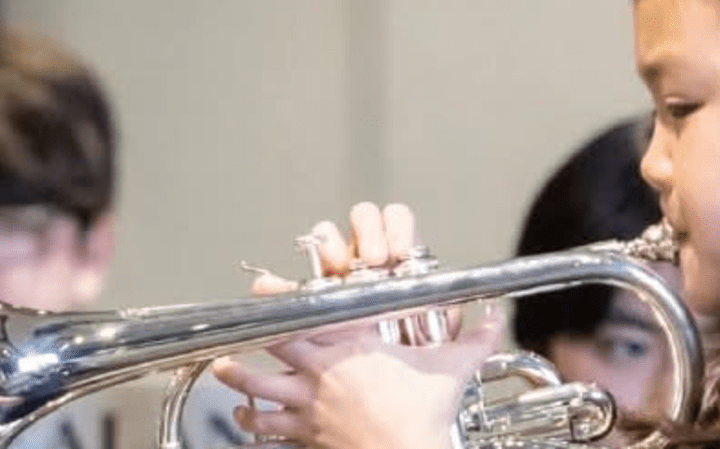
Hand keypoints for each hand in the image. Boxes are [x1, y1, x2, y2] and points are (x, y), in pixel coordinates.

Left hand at [212, 202, 503, 447]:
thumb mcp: (451, 370)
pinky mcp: (308, 435)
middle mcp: (325, 374)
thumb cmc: (423, 415)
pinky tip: (246, 418)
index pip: (312, 315)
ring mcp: (311, 406)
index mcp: (354, 348)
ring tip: (222, 369)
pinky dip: (253, 422)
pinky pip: (270, 429)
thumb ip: (475, 341)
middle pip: (274, 346)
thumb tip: (497, 320)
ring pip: (261, 388)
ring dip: (239, 379)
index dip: (281, 299)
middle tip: (231, 324)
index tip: (263, 285)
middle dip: (250, 333)